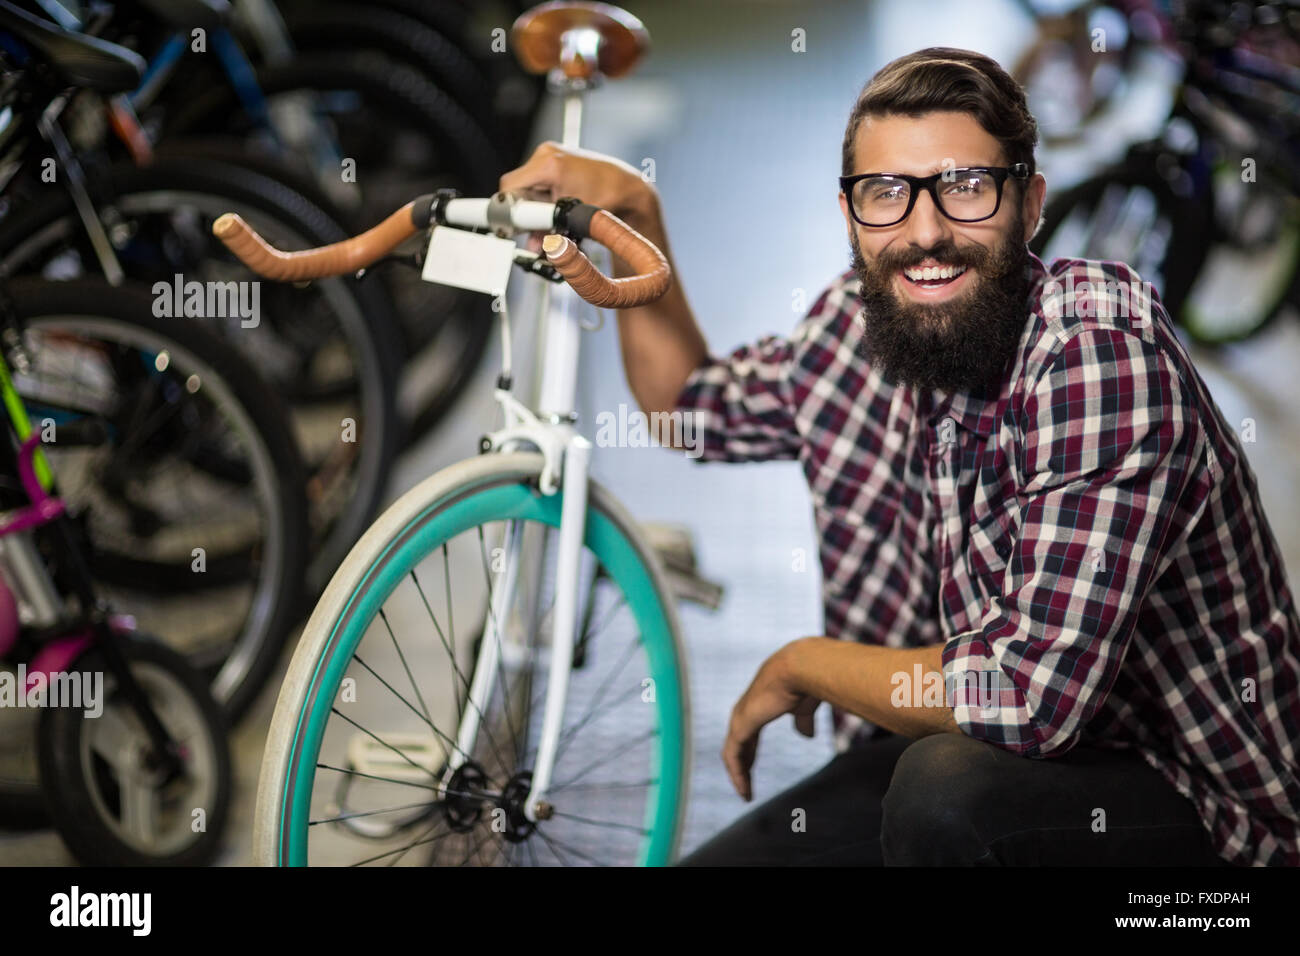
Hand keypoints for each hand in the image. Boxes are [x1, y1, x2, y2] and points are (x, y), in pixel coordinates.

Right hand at [498, 141, 656, 250]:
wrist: (627, 186)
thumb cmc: (609, 198)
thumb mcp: (573, 219)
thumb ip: (547, 231)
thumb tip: (532, 243)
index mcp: (549, 165)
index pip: (510, 187)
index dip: (510, 210)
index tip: (514, 226)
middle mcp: (547, 154)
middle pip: (517, 188)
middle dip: (525, 212)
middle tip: (537, 228)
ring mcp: (551, 154)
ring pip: (528, 187)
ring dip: (536, 207)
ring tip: (554, 219)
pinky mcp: (556, 160)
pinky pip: (539, 182)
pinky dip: (544, 199)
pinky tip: (557, 209)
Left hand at [722, 644, 819, 801]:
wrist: (802, 668)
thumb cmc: (806, 682)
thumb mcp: (804, 706)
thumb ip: (802, 720)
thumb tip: (806, 735)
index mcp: (759, 703)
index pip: (747, 733)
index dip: (750, 751)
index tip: (752, 768)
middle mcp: (745, 709)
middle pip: (738, 743)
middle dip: (742, 764)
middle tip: (745, 785)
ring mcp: (740, 716)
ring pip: (732, 752)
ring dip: (738, 774)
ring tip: (745, 793)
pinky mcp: (741, 725)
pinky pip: (732, 756)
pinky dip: (736, 773)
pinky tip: (743, 788)